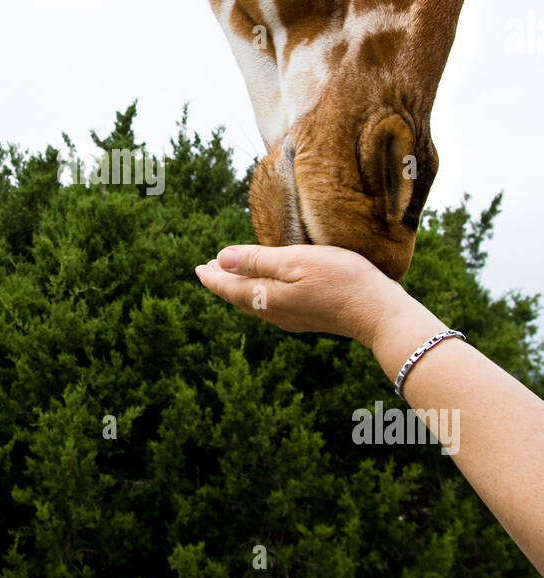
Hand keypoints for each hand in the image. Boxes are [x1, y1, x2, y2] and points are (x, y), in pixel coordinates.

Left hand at [194, 243, 411, 345]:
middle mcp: (275, 313)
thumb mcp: (295, 261)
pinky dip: (260, 292)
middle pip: (240, 297)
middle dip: (224, 282)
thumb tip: (220, 259)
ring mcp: (293, 318)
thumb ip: (257, 260)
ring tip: (233, 275)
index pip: (229, 288)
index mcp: (267, 298)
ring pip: (256, 303)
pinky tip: (267, 287)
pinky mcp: (309, 317)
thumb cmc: (339, 280)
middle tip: (209, 269)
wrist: (378, 313)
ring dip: (241, 287)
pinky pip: (272, 305)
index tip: (199, 267)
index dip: (212, 277)